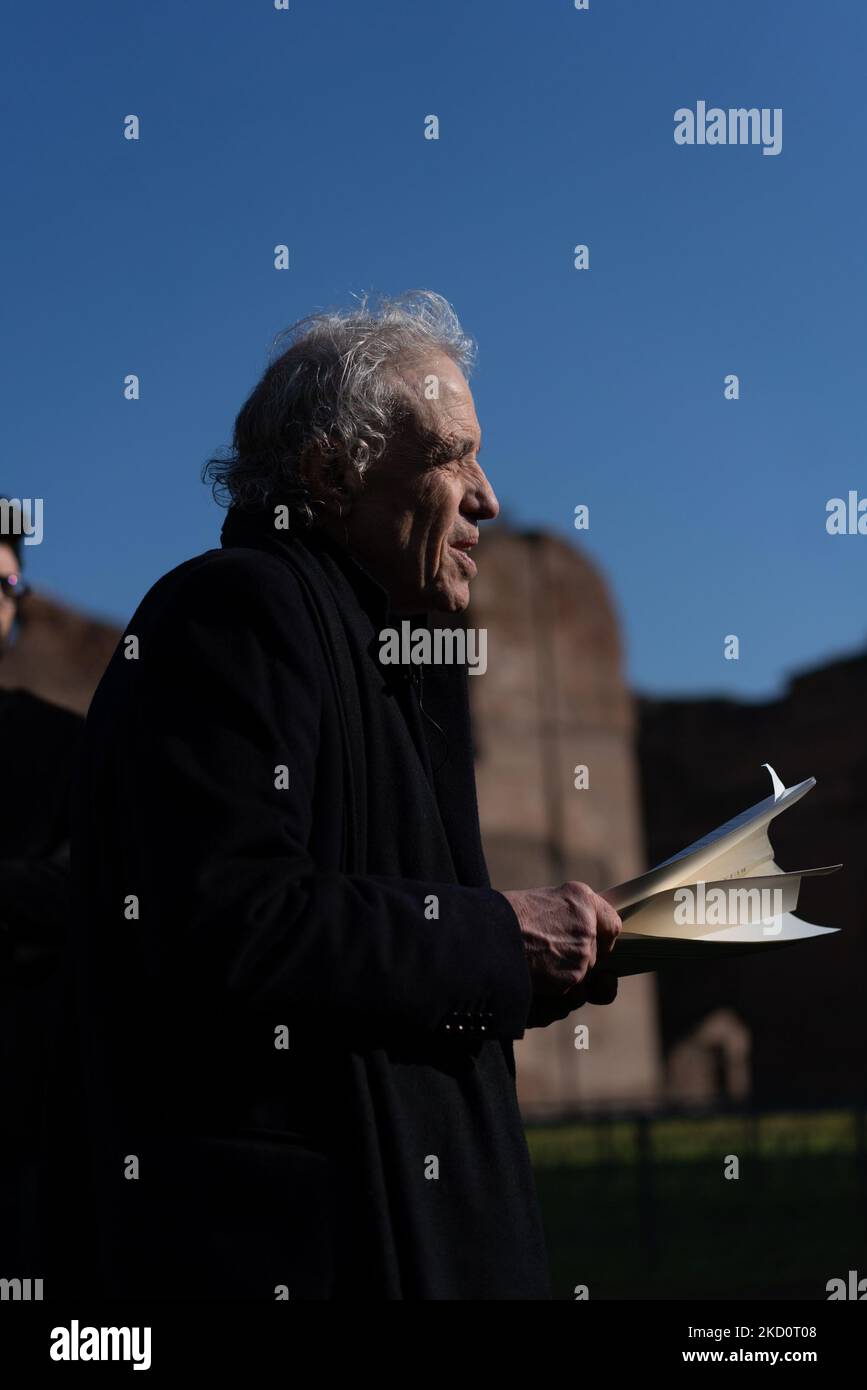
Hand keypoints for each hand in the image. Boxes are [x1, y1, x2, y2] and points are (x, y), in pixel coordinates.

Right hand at [502, 881, 621, 1027]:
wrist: (482, 938)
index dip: (601, 938)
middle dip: (575, 962)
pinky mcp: (574, 978)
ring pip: (583, 978)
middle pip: (596, 956)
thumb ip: (567, 921)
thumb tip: (587, 950)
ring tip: (533, 969)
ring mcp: (584, 953)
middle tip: (545, 957)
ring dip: (563, 980)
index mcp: (580, 898)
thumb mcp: (539, 906)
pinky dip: (554, 995)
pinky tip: (533, 982)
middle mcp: (588, 925)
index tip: (591, 943)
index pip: (611, 924)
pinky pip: (571, 994)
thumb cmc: (500, 920)